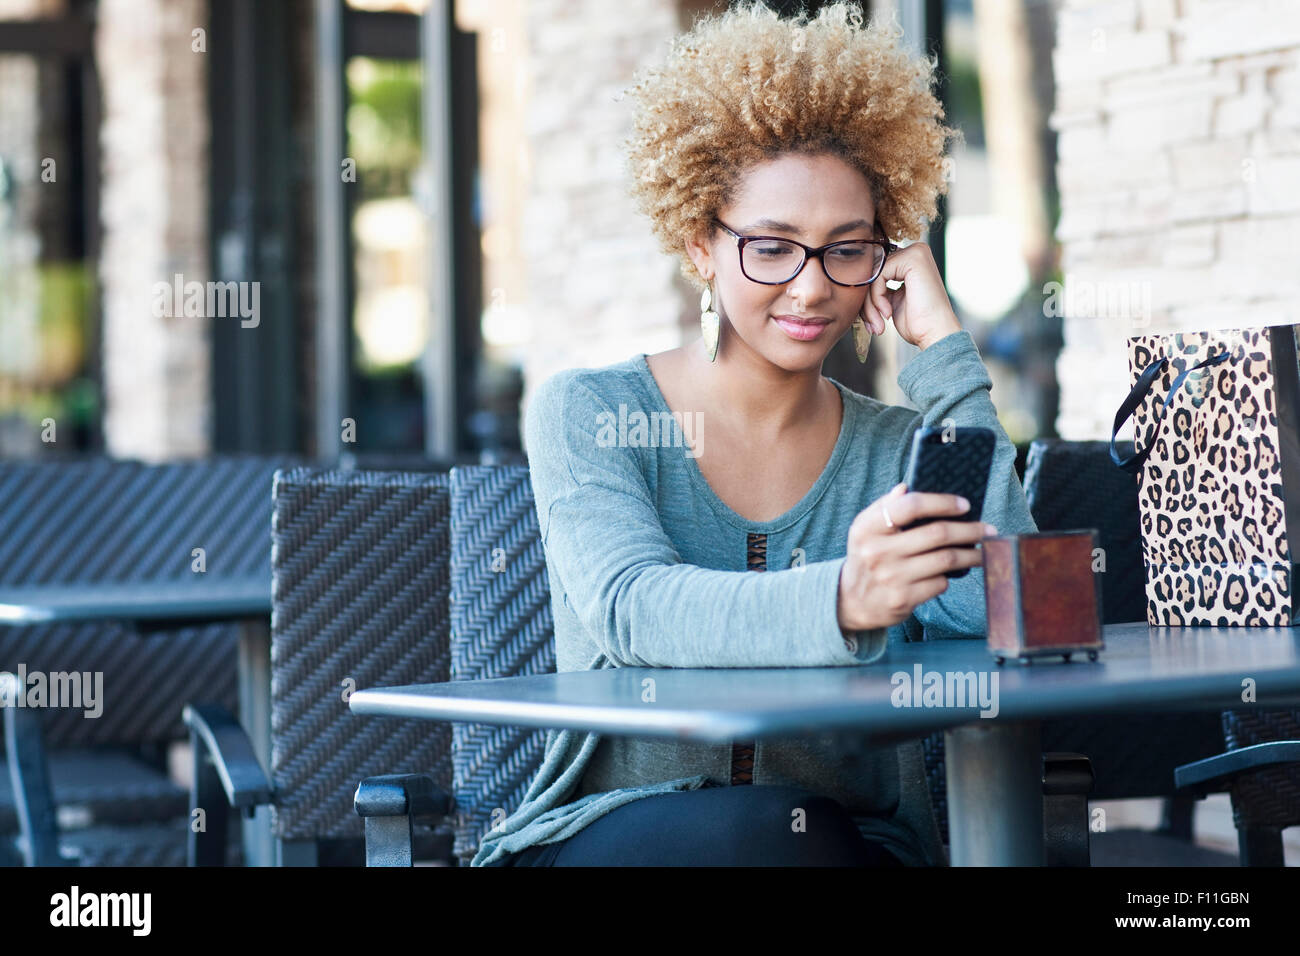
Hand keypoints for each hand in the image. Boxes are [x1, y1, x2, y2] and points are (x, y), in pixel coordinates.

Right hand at [837, 483, 996, 632]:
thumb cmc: (866, 557)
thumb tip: (906, 487)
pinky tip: (949, 574)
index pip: (910, 506)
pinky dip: (949, 577)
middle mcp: (878, 552)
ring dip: (971, 555)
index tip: (965, 505)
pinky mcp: (903, 599)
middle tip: (988, 529)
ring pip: (946, 560)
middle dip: (969, 530)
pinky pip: (939, 583)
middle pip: (937, 534)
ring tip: (982, 551)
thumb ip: (884, 507)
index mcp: (867, 528)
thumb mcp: (864, 530)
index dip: (942, 503)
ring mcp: (891, 577)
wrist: (852, 602)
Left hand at [859, 241, 960, 350]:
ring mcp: (915, 253)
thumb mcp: (892, 300)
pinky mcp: (913, 259)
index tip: (872, 320)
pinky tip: (888, 312)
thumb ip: (879, 287)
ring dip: (870, 304)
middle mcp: (915, 251)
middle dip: (867, 301)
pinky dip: (877, 298)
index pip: (876, 271)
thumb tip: (858, 282)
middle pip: (873, 271)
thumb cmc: (917, 323)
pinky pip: (878, 275)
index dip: (868, 296)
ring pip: (874, 274)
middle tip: (873, 324)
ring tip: (878, 323)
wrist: (935, 334)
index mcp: (911, 260)